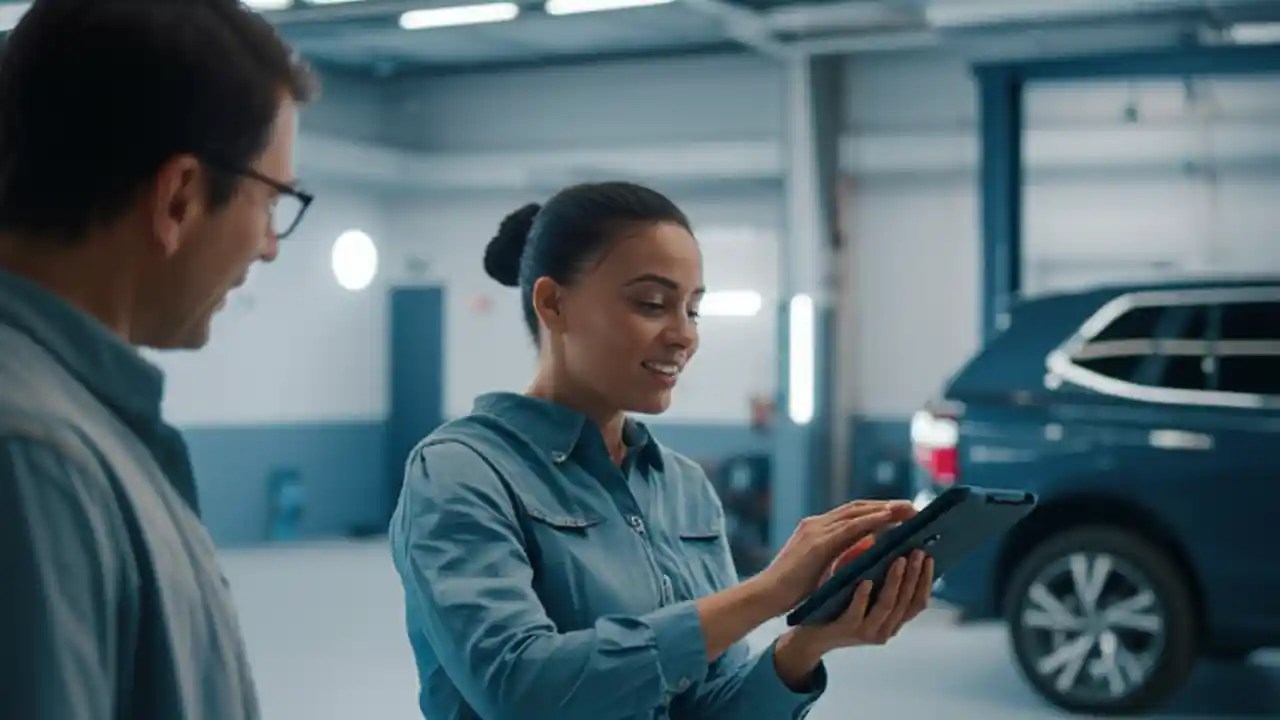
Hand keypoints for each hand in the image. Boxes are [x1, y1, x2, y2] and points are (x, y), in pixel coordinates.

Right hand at [754, 500, 913, 614]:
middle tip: (912, 507)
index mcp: (815, 529)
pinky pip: (850, 527)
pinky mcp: (818, 544)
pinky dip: (871, 520)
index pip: (851, 514)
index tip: (899, 511)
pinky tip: (889, 519)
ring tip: (908, 510)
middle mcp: (815, 524)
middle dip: (885, 506)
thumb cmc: (793, 589)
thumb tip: (869, 548)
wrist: (766, 595)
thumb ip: (840, 555)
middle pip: (857, 507)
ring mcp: (816, 531)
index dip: (876, 510)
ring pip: (856, 512)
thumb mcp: (820, 567)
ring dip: (884, 509)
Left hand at [787, 549, 934, 656]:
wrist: (808, 629)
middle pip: (906, 602)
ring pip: (886, 607)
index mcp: (892, 620)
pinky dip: (863, 596)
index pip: (918, 601)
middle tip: (917, 551)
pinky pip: (856, 613)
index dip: (926, 580)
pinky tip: (865, 580)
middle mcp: (883, 629)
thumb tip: (900, 544)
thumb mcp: (865, 592)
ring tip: (897, 559)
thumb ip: (882, 576)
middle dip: (914, 575)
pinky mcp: (842, 630)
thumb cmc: (840, 605)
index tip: (929, 555)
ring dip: (894, 582)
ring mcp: (863, 632)